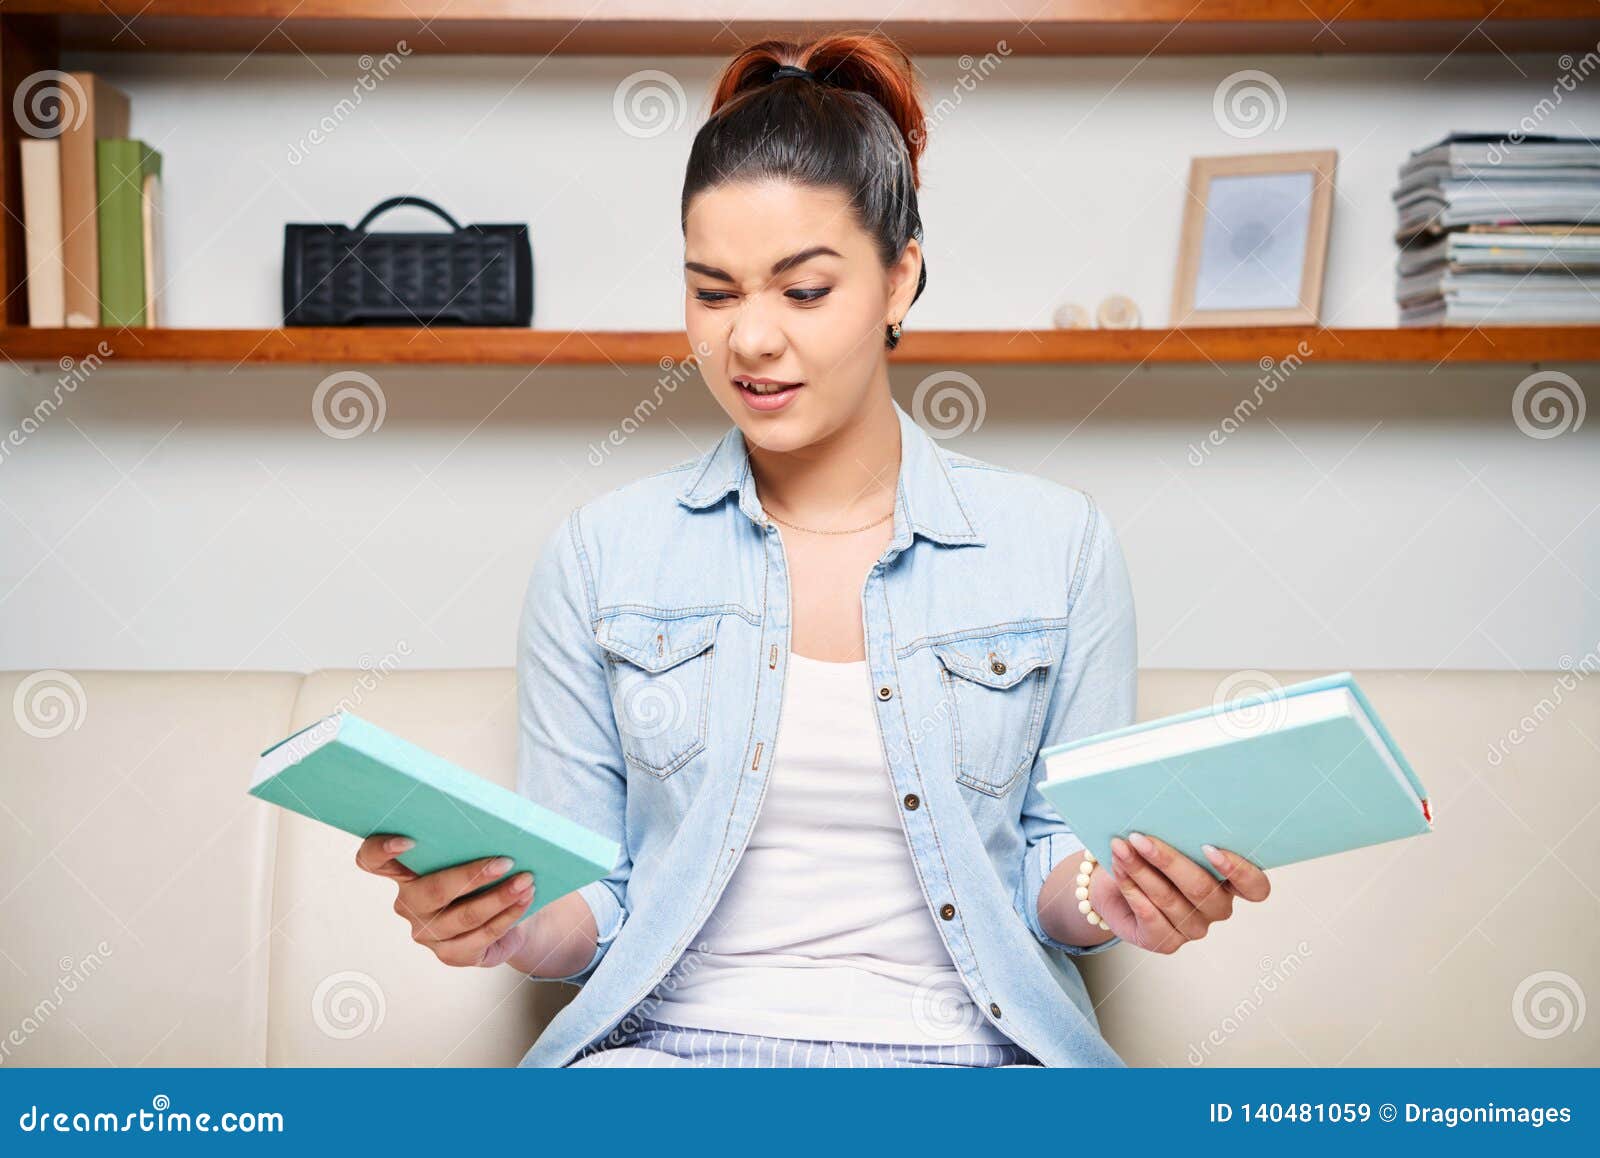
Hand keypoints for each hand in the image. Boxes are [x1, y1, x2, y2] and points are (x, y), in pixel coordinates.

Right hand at [355, 834, 535, 967]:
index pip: (372, 860)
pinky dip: (508, 916)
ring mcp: (427, 933)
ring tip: (526, 880)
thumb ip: (469, 840)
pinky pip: (482, 935)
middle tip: (506, 861)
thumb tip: (497, 825)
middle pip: (432, 890)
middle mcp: (409, 904)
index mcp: (404, 872)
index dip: (381, 850)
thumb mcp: (474, 853)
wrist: (510, 914)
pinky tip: (525, 900)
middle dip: (473, 875)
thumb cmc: (486, 874)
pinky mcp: (451, 955)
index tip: (409, 840)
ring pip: (464, 916)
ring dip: (500, 897)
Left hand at [1087, 832, 1270, 954]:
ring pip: (1168, 899)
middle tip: (1139, 838)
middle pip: (1201, 888)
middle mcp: (1216, 908)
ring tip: (1119, 848)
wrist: (1113, 887)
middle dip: (1167, 860)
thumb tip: (1168, 814)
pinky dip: (1131, 889)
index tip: (1209, 848)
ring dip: (1140, 870)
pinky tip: (1119, 871)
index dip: (1238, 870)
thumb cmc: (1149, 858)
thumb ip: (1179, 835)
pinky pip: (1150, 917)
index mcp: (1230, 883)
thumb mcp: (1168, 842)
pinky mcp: (1165, 942)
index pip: (1255, 887)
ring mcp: (1193, 928)